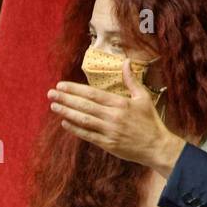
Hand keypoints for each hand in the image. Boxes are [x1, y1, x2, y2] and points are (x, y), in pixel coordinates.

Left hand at [47, 60, 185, 176]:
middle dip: (66, 99)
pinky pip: (87, 135)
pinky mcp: (107, 144)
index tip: (61, 85)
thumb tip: (126, 61)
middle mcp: (113, 116)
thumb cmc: (150, 120)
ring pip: (84, 120)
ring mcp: (109, 131)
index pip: (93, 94)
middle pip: (85, 105)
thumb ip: (131, 80)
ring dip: (67, 112)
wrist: (156, 145)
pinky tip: (64, 122)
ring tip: (54, 106)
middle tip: (50, 93)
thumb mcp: (143, 97)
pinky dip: (75, 129)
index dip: (75, 89)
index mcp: (121, 103)